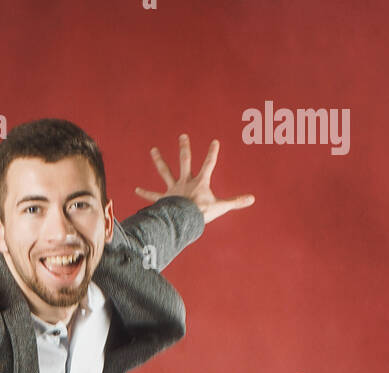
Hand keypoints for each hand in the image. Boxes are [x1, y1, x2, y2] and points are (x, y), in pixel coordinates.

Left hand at [135, 133, 254, 224]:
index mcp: (200, 182)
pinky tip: (136, 191)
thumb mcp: (221, 207)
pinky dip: (145, 194)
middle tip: (182, 136)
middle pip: (185, 161)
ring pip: (165, 171)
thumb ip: (236, 202)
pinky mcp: (164, 199)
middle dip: (184, 148)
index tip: (214, 141)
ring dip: (159, 160)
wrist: (184, 220)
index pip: (209, 164)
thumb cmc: (202, 213)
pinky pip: (153, 196)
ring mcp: (173, 189)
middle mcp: (185, 182)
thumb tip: (252, 199)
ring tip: (153, 150)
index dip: (212, 153)